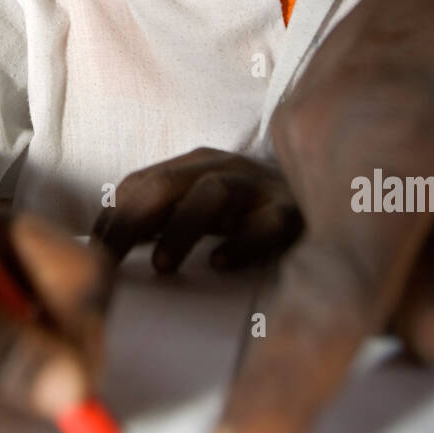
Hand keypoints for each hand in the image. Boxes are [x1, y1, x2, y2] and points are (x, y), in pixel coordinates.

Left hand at [92, 147, 301, 271]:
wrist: (343, 207)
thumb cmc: (255, 218)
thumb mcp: (205, 214)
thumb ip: (161, 223)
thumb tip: (104, 250)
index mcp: (197, 167)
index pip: (140, 184)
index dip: (111, 217)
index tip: (90, 255)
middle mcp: (225, 170)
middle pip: (166, 184)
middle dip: (130, 221)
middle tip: (107, 261)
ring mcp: (260, 190)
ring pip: (212, 193)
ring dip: (181, 227)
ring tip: (160, 265)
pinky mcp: (294, 216)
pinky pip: (268, 224)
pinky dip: (242, 242)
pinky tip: (220, 264)